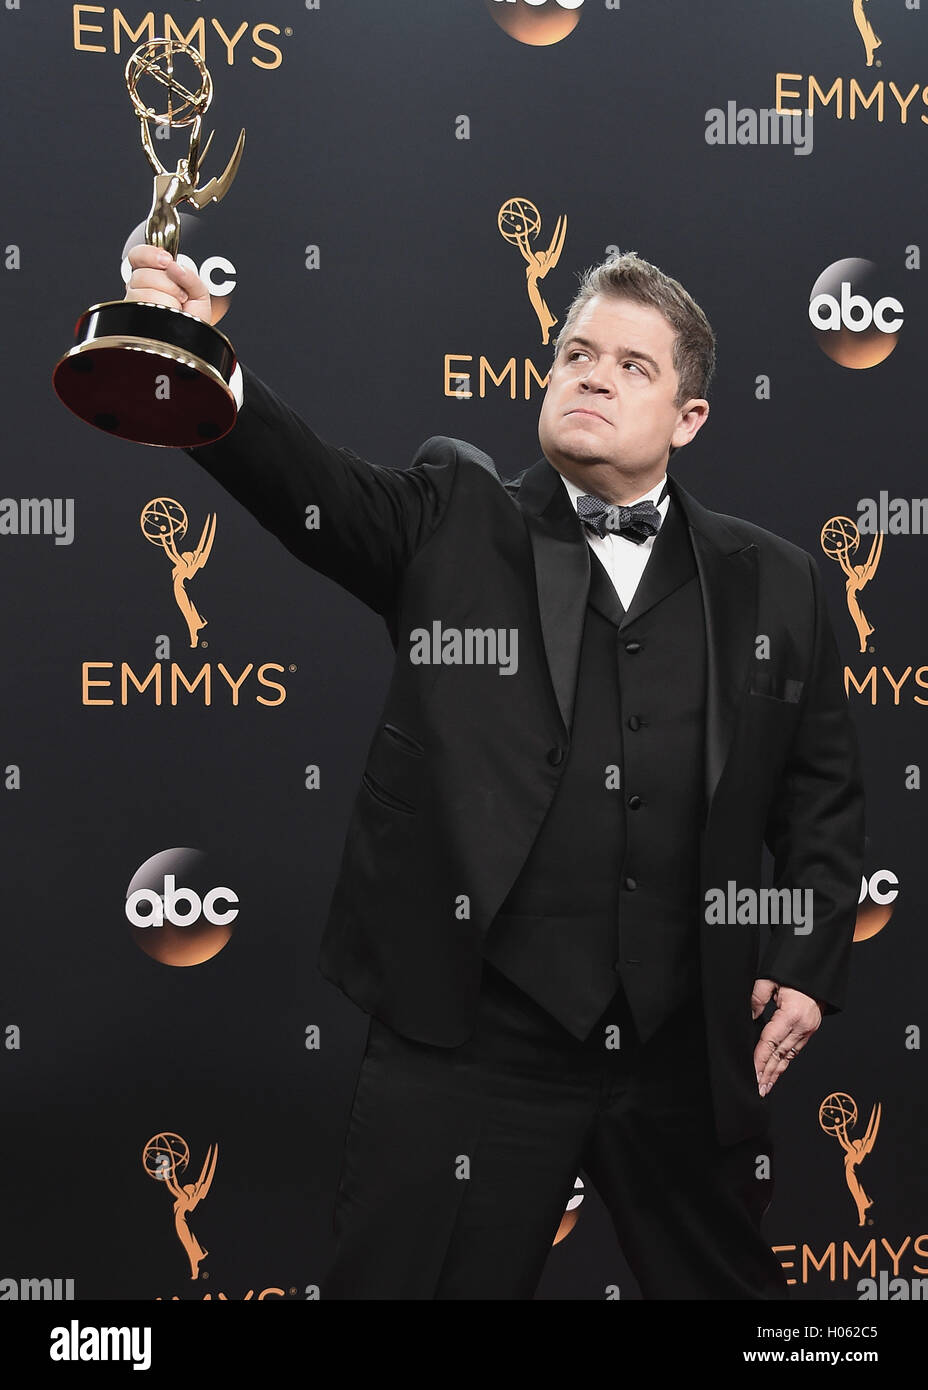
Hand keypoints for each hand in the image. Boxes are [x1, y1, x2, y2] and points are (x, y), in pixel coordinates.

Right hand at [124, 244, 212, 323]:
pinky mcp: (135, 318)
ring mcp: (136, 305)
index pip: (137, 256)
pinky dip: (164, 309)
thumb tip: (174, 266)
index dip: (149, 254)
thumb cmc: (194, 320)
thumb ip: (190, 275)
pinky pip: (146, 306)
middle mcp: (139, 289)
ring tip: (176, 308)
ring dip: (168, 299)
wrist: (195, 340)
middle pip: (142, 273)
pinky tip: (169, 314)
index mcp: (152, 276)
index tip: (167, 261)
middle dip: (168, 284)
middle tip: (179, 295)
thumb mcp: (200, 292)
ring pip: (145, 291)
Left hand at [751, 978, 822, 1096]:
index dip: (760, 1059)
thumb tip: (749, 1017)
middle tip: (757, 1089)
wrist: (817, 972)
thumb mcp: (770, 980)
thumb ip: (757, 998)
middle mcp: (802, 1026)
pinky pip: (794, 1051)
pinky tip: (777, 1071)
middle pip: (781, 1054)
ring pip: (788, 1056)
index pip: (771, 1042)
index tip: (752, 1073)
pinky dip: (784, 1062)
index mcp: (792, 1014)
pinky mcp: (809, 1031)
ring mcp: (808, 1030)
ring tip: (765, 1087)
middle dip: (768, 1073)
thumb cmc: (794, 973)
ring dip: (776, 1072)